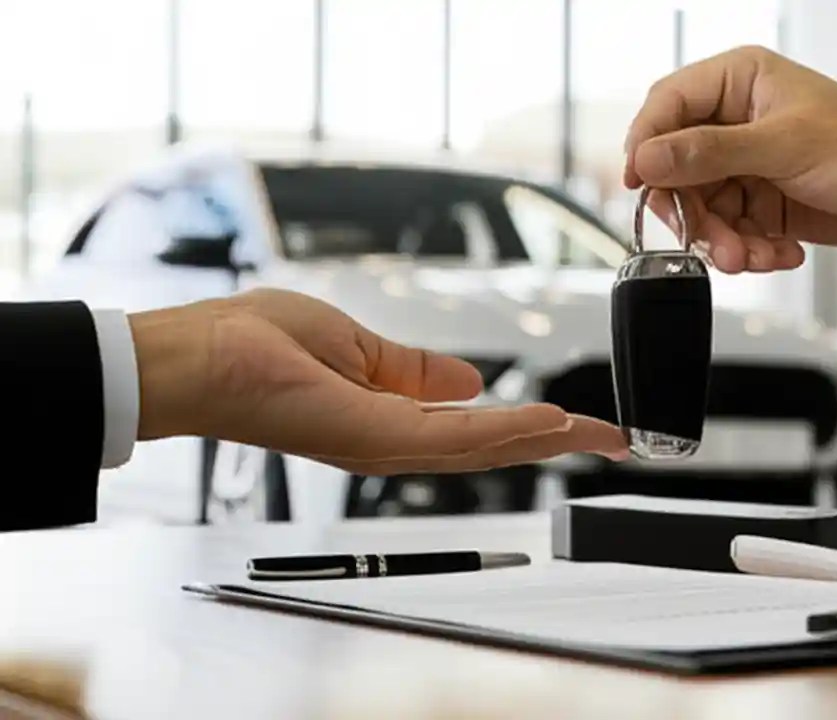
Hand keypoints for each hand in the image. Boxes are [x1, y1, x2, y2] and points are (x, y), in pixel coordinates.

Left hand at [128, 288, 627, 474]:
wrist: (197, 354)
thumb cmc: (252, 343)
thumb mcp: (356, 344)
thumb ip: (414, 368)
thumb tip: (467, 380)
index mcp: (388, 418)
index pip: (475, 428)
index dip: (530, 426)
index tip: (579, 423)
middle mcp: (391, 440)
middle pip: (491, 445)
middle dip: (555, 441)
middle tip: (613, 439)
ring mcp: (383, 443)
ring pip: (483, 446)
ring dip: (544, 438)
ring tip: (596, 432)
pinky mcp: (372, 436)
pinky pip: (453, 436)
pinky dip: (505, 429)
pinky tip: (547, 421)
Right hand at [623, 45, 836, 271]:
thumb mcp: (786, 146)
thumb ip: (710, 152)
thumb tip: (648, 157)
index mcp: (741, 81)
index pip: (667, 105)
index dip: (646, 144)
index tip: (638, 184)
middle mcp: (737, 120)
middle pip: (677, 167)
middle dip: (693, 212)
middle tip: (714, 242)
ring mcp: (748, 164)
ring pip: (701, 208)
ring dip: (724, 240)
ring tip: (755, 256)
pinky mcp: (761, 202)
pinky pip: (729, 231)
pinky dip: (749, 250)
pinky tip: (780, 252)